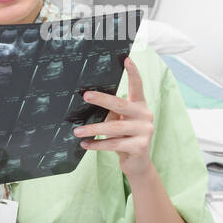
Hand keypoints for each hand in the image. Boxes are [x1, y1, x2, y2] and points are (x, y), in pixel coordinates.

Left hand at [72, 56, 154, 179]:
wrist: (138, 164)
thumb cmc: (125, 138)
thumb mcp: (120, 123)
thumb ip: (112, 113)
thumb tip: (90, 103)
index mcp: (140, 105)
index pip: (138, 86)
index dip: (133, 72)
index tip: (126, 58)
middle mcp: (145, 115)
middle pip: (121, 104)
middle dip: (102, 99)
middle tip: (86, 95)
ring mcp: (145, 131)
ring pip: (114, 128)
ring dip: (93, 129)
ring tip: (77, 131)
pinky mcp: (140, 146)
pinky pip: (113, 144)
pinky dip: (97, 145)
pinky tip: (85, 144)